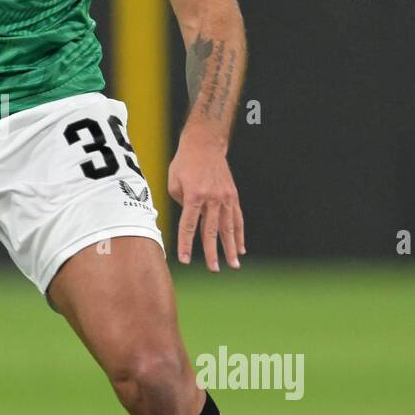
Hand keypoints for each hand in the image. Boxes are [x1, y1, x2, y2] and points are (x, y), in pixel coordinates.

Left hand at [168, 135, 244, 271]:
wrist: (205, 144)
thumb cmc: (184, 163)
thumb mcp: (173, 182)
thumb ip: (181, 204)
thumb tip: (191, 220)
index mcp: (194, 196)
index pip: (189, 226)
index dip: (186, 244)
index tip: (185, 260)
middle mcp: (212, 198)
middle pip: (211, 231)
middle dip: (212, 252)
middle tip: (214, 270)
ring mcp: (225, 197)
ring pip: (228, 227)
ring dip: (230, 248)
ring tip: (234, 265)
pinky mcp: (233, 195)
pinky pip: (237, 218)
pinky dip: (239, 234)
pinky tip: (240, 248)